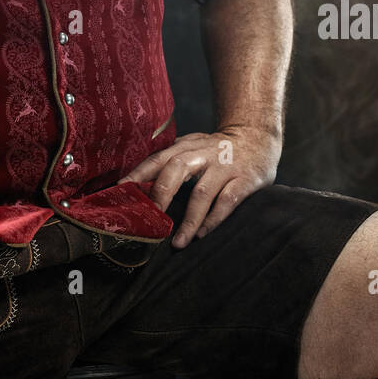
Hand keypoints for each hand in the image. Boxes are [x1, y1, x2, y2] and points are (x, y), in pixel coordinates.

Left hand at [119, 124, 281, 248]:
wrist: (257, 135)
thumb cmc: (217, 148)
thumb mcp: (193, 146)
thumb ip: (171, 161)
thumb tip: (138, 184)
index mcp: (186, 147)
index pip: (157, 159)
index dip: (138, 174)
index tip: (120, 191)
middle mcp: (203, 154)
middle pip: (176, 170)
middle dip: (160, 194)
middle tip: (150, 220)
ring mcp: (224, 167)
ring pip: (201, 193)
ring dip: (188, 220)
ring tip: (177, 242)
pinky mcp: (244, 180)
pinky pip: (226, 202)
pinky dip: (213, 219)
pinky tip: (202, 234)